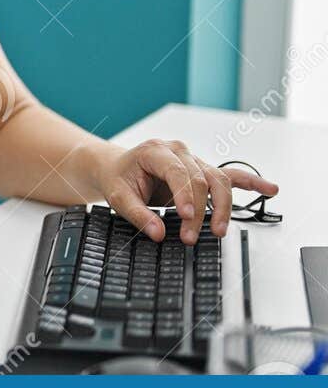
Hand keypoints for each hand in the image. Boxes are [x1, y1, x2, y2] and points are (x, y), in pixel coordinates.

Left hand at [90, 139, 279, 242]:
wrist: (117, 167)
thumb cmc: (119, 177)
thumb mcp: (118, 196)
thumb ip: (137, 214)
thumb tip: (157, 233)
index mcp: (156, 151)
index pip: (179, 173)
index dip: (186, 197)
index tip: (187, 219)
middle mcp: (179, 152)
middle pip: (202, 180)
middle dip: (201, 211)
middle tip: (191, 236)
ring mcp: (194, 160)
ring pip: (219, 181)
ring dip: (223, 207)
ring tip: (219, 230)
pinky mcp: (203, 171)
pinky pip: (231, 176)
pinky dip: (252, 182)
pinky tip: (270, 189)